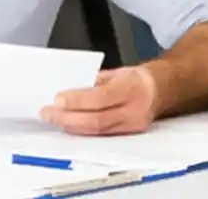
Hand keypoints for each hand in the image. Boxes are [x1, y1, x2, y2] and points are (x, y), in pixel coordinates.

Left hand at [40, 66, 160, 135]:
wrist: (159, 90)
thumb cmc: (135, 79)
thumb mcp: (115, 72)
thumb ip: (93, 81)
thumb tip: (68, 88)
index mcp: (132, 87)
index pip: (101, 97)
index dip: (78, 100)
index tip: (57, 99)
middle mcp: (135, 109)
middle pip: (98, 120)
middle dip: (68, 118)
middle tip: (48, 113)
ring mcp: (133, 125)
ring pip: (98, 130)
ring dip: (72, 126)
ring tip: (53, 119)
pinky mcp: (130, 135)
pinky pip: (103, 134)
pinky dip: (83, 130)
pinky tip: (69, 126)